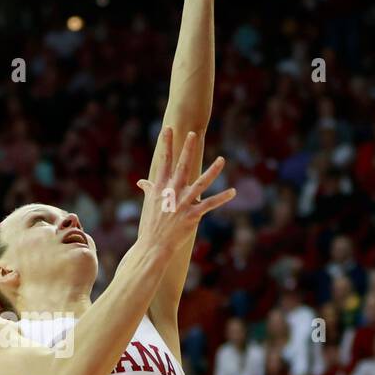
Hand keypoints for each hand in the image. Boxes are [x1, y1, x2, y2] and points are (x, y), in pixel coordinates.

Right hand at [136, 126, 234, 260]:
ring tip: (222, 159)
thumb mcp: (149, 204)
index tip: (168, 129)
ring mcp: (183, 203)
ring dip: (213, 171)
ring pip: (201, 183)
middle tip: (192, 133)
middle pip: (182, 166)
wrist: (154, 245)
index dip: (166, 144)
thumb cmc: (151, 224)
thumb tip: (142, 182)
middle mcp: (172, 192)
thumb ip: (149, 189)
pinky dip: (222, 198)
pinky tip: (233, 192)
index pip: (164, 161)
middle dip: (187, 149)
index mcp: (161, 187)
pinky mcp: (193, 215)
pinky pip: (210, 204)